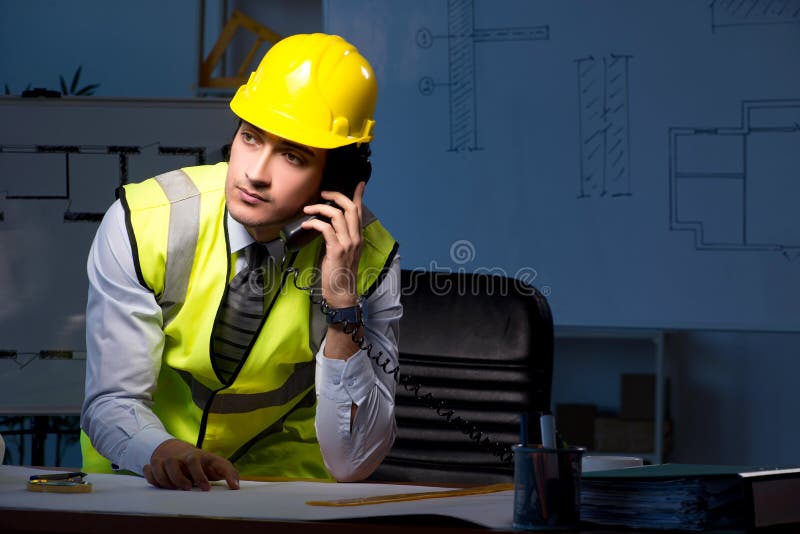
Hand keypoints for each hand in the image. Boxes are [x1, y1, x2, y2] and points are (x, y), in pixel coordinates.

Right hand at [143, 439, 239, 490]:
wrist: (182, 451)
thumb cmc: (203, 462)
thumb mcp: (217, 464)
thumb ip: (229, 473)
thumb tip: (236, 486)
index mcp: (195, 456)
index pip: (195, 461)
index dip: (199, 475)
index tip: (206, 489)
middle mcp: (179, 457)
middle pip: (173, 462)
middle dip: (178, 477)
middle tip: (188, 488)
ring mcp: (166, 460)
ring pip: (158, 464)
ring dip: (164, 479)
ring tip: (174, 489)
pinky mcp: (156, 465)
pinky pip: (147, 469)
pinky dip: (151, 478)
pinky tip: (161, 486)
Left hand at [301, 181, 365, 307]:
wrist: (341, 292)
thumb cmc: (339, 273)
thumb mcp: (342, 251)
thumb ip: (339, 237)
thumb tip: (325, 225)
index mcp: (358, 237)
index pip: (359, 212)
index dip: (358, 196)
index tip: (359, 184)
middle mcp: (355, 238)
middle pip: (350, 208)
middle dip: (336, 196)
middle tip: (323, 193)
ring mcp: (347, 244)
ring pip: (337, 215)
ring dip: (320, 208)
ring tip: (308, 209)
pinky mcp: (336, 250)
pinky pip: (325, 229)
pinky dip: (314, 222)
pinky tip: (306, 224)